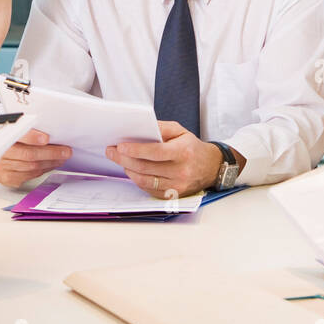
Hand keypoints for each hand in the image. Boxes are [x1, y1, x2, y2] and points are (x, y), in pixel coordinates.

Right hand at [0, 129, 71, 187]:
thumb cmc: (7, 137)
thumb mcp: (13, 127)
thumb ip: (26, 127)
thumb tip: (51, 130)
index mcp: (1, 135)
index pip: (17, 135)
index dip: (32, 137)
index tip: (46, 138)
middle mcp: (0, 153)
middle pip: (28, 154)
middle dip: (50, 153)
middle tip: (65, 151)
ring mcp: (2, 167)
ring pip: (31, 167)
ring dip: (50, 163)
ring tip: (62, 158)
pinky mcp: (6, 178)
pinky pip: (29, 176)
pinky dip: (42, 170)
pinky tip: (50, 165)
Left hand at [106, 120, 222, 197]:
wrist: (211, 167)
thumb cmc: (192, 147)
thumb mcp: (180, 131)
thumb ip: (161, 128)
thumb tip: (140, 129)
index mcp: (183, 152)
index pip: (155, 152)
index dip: (135, 150)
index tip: (120, 146)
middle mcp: (181, 171)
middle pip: (145, 167)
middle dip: (124, 159)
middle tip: (111, 151)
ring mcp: (177, 186)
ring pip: (144, 180)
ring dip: (127, 170)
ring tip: (119, 160)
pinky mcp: (173, 196)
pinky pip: (149, 189)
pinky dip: (137, 180)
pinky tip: (131, 171)